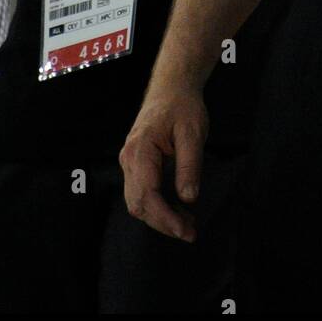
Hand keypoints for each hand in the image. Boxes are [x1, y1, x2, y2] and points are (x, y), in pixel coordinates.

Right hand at [119, 83, 208, 240]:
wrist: (172, 88)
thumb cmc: (182, 106)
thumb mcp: (192, 133)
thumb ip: (189, 165)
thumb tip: (188, 198)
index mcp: (140, 150)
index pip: (147, 195)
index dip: (165, 217)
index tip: (185, 230)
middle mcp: (129, 159)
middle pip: (138, 204)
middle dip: (163, 223)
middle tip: (190, 232)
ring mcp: (130, 162)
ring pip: (138, 201)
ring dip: (160, 217)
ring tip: (187, 224)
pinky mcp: (136, 164)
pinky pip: (142, 192)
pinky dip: (158, 206)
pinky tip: (178, 210)